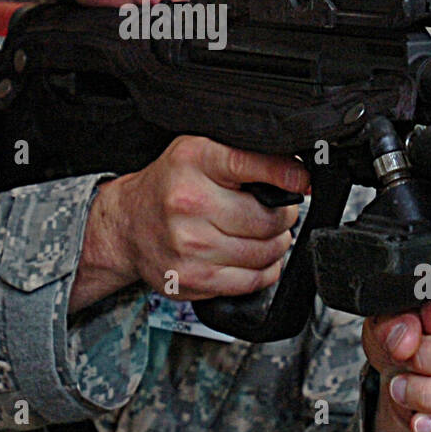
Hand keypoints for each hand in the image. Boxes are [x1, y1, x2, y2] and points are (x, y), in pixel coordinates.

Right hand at [70, 136, 307, 311]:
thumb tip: (297, 174)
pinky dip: (263, 270)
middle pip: (269, 218)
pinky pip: (252, 280)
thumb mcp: (199, 151)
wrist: (126, 224)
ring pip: (266, 252)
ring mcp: (190, 245)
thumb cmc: (168, 186)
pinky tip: (250, 257)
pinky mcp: (194, 279)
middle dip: (282, 216)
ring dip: (275, 245)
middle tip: (274, 212)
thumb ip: (244, 156)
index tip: (303, 183)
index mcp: (194, 161)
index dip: (288, 175)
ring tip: (260, 234)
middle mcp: (189, 202)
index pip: (254, 164)